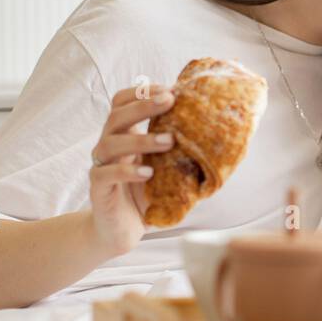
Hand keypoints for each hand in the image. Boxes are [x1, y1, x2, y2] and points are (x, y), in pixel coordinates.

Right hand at [88, 84, 176, 256]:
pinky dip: (126, 171)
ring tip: (169, 141)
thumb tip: (223, 141)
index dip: (141, 92)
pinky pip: (106, 173)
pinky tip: (148, 173)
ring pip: (111, 143)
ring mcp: (101, 166)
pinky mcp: (98, 188)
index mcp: (124, 135)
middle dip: (143, 105)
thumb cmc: (147, 196)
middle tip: (169, 101)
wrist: (122, 231)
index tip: (169, 89)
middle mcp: (109, 146)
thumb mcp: (168, 169)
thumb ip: (183, 153)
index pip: (122, 102)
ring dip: (141, 138)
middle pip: (117, 115)